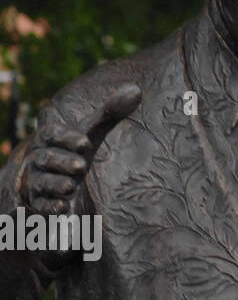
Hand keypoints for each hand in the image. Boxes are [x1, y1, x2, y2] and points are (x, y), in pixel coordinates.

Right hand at [16, 83, 141, 216]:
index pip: (53, 134)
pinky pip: (43, 205)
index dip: (67, 138)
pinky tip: (64, 209)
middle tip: (82, 166)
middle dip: (63, 162)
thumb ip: (110, 113)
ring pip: (44, 182)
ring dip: (57, 184)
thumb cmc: (74, 150)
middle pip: (46, 159)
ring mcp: (39, 181)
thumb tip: (136, 90)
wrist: (53, 177)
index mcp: (49, 138)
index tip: (86, 143)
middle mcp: (39, 159)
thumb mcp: (91, 133)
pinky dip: (52, 207)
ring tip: (72, 186)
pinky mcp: (41, 202)